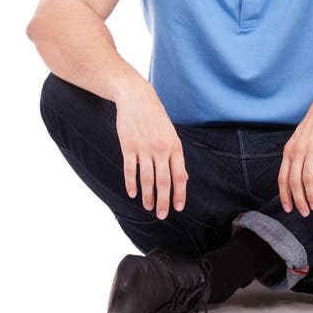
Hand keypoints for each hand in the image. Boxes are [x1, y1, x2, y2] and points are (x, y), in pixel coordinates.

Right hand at [115, 79, 187, 220]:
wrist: (136, 97)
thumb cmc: (155, 116)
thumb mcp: (170, 133)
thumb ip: (175, 154)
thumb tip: (183, 177)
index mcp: (174, 145)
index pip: (180, 175)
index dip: (179, 194)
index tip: (178, 208)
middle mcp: (161, 149)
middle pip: (164, 181)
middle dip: (163, 201)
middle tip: (162, 215)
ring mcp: (144, 148)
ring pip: (147, 179)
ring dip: (148, 196)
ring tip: (148, 207)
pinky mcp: (129, 146)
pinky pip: (130, 170)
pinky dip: (131, 184)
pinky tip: (132, 193)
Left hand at [278, 82, 312, 216]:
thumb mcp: (302, 137)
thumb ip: (298, 153)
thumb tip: (297, 174)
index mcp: (290, 149)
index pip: (282, 178)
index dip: (284, 195)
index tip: (289, 209)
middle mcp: (297, 149)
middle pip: (293, 181)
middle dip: (298, 200)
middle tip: (304, 213)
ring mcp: (311, 147)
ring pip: (307, 178)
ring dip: (311, 196)